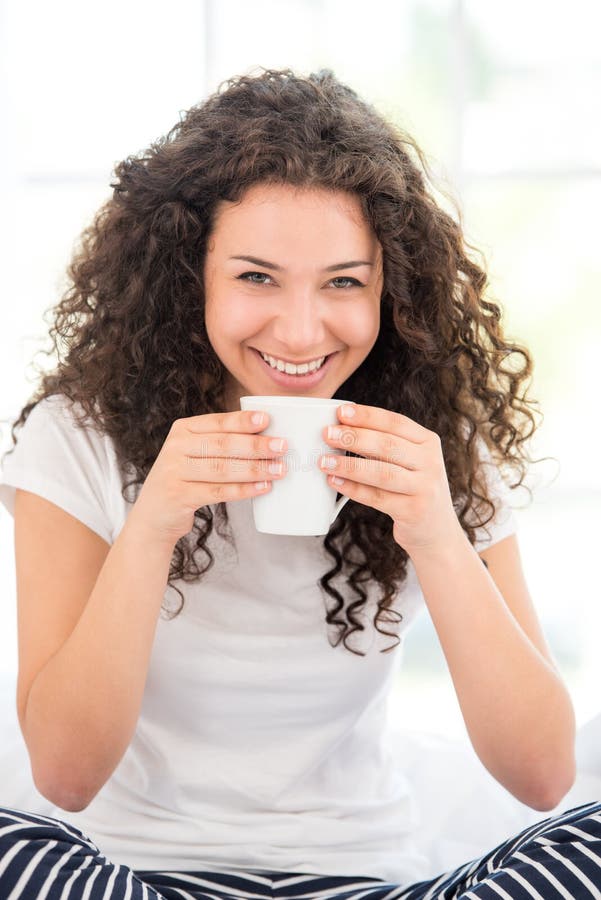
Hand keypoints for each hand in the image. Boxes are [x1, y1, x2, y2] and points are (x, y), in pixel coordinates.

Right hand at [130, 410, 287, 547]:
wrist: (153, 516)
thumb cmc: (186, 479)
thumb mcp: (195, 455)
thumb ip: (221, 444)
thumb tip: (268, 437)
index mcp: (183, 430)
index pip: (218, 422)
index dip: (243, 421)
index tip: (268, 420)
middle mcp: (175, 447)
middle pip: (223, 445)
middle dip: (256, 446)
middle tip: (283, 447)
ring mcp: (174, 472)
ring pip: (222, 469)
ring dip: (255, 469)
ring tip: (280, 469)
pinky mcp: (178, 496)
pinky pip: (218, 492)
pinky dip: (243, 490)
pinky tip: (263, 488)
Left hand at [319, 402, 462, 555]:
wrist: (436, 530)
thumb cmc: (413, 488)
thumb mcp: (410, 461)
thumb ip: (385, 445)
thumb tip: (342, 429)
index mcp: (428, 442)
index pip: (395, 423)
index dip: (367, 416)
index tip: (341, 412)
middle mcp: (430, 462)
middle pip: (387, 445)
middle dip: (354, 438)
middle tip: (327, 434)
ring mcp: (424, 487)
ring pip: (381, 472)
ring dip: (349, 465)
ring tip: (324, 461)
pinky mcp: (413, 510)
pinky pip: (377, 497)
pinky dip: (353, 489)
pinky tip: (335, 482)